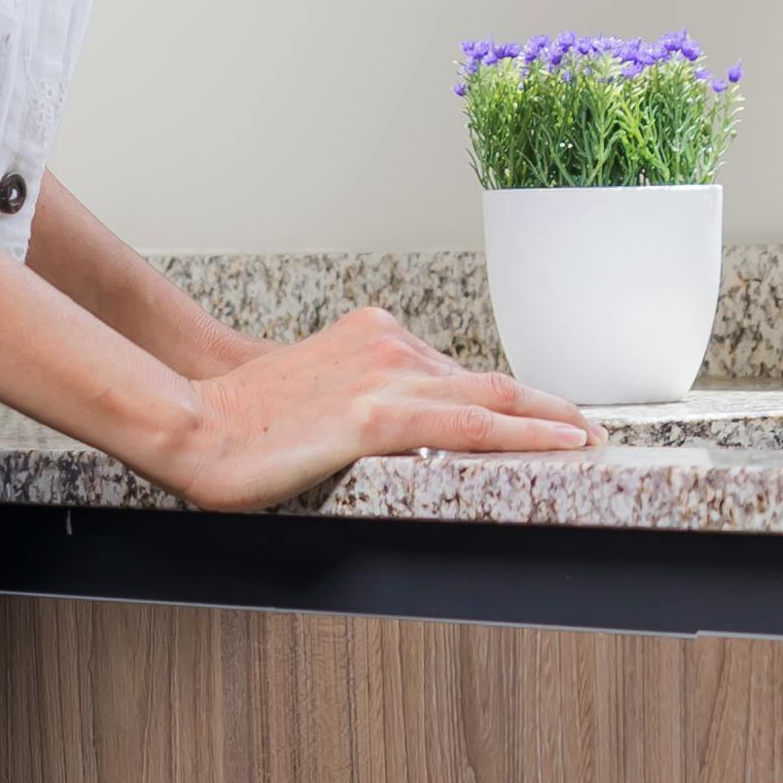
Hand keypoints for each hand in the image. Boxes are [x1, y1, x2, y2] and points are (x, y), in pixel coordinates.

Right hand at [156, 307, 590, 512]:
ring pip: (492, 397)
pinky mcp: (375, 416)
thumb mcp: (314, 395)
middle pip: (490, 378)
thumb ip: (362, 404)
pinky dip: (525, 433)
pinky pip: (470, 423)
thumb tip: (391, 435)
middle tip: (594, 433)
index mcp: (374, 336)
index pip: (460, 372)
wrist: (189, 420)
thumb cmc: (240, 418)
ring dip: (551, 422)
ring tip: (592, 445)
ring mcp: (385, 377)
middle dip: (550, 408)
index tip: (551, 420)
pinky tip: (563, 447)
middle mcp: (388, 345)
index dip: (512, 400)